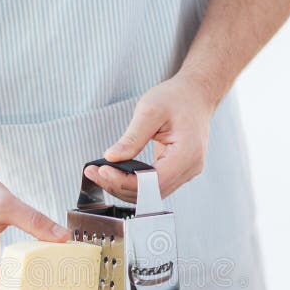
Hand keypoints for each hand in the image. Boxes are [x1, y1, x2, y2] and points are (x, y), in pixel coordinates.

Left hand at [85, 73, 214, 201]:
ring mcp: (185, 172)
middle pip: (150, 193)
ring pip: (150, 194)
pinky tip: (115, 173)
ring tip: (99, 173)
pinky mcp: (177, 172)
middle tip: (94, 172)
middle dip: (118, 185)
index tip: (103, 170)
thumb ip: (132, 138)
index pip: (153, 182)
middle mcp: (190, 168)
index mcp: (187, 153)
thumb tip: (111, 157)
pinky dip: (132, 183)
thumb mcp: (150, 110)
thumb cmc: (177, 97)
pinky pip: (153, 186)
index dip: (125, 181)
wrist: (195, 95)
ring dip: (122, 187)